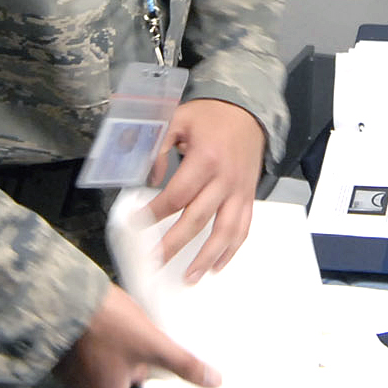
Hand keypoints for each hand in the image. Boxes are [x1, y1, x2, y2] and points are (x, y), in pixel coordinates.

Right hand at [54, 283, 218, 387]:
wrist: (62, 295)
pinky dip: (108, 369)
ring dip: (122, 382)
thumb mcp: (151, 344)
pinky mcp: (66, 357)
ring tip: (142, 360)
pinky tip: (121, 345)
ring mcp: (72, 376)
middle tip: (155, 384)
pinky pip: (91, 373)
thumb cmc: (106, 326)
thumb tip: (213, 382)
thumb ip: (181, 363)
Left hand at [147, 98, 266, 280]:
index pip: (177, 194)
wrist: (247, 112)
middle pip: (198, 218)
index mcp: (206, 158)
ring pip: (225, 231)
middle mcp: (225, 178)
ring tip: (190, 276)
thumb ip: (160, 146)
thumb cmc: (211, 116)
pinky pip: (242, 228)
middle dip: (176, 243)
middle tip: (157, 259)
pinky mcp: (248, 197)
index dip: (156, 211)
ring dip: (207, 257)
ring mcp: (239, 191)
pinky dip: (231, 250)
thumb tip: (149, 177)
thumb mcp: (178, 119)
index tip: (139, 222)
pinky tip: (217, 265)